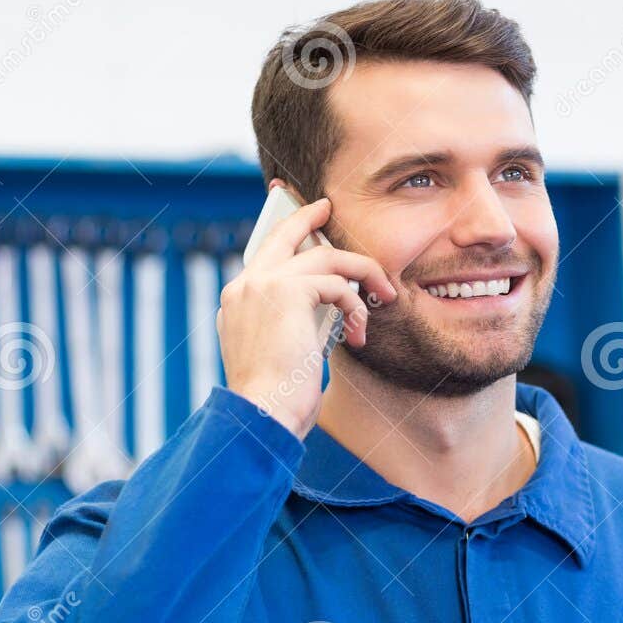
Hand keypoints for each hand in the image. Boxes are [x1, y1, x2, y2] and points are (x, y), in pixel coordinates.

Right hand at [218, 190, 395, 437]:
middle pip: (282, 235)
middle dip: (307, 217)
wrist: (262, 414)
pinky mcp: (287, 291)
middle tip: (326, 207)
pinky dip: (357, 306)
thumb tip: (323, 306)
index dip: (284, 236)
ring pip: (324, 257)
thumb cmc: (275, 399)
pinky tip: (358, 333)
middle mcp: (244, 287)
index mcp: (237, 302)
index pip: (264, 257)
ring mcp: (262, 285)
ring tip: (384, 293)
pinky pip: (338, 284)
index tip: (303, 221)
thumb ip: (290, 321)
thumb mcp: (280, 352)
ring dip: (362, 273)